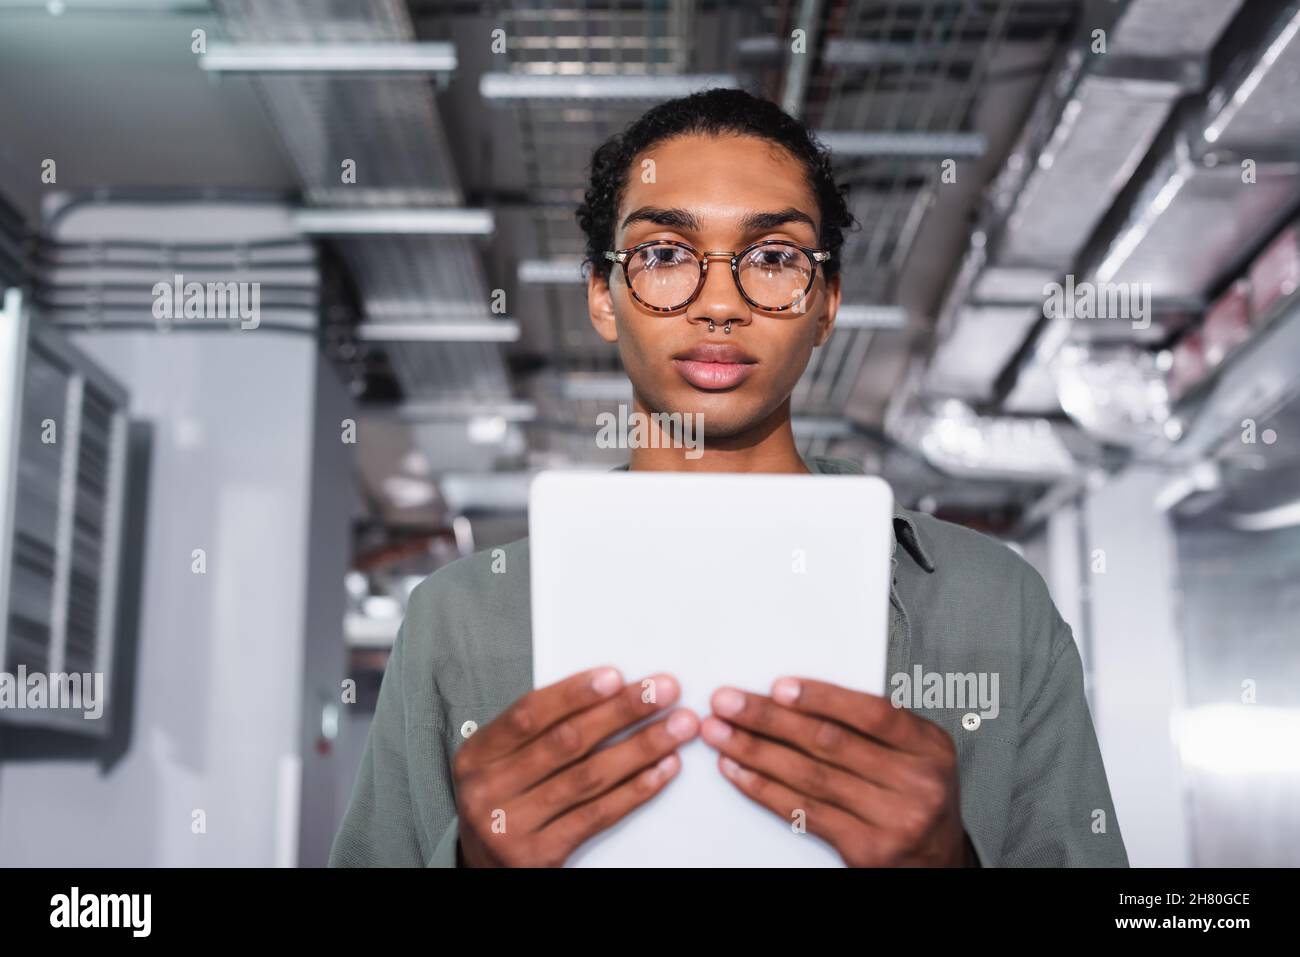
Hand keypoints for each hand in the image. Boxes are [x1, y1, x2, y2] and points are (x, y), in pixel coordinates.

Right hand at [454, 668, 698, 866]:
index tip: (615, 677)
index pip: (530, 714)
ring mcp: (512, 825)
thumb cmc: (503, 798)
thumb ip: (541, 730)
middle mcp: (488, 789)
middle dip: (622, 712)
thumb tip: (610, 692)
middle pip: (566, 742)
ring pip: (589, 777)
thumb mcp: (501, 758)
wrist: (485, 866)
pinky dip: (636, 789)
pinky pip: (598, 815)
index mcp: (477, 753)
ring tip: (676, 727)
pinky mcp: (539, 856)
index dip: (574, 693)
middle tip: (662, 692)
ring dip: (641, 748)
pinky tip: (662, 769)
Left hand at [700, 678, 974, 866]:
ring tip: (721, 733)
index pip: (871, 713)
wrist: (939, 863)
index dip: (821, 697)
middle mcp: (917, 783)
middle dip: (769, 718)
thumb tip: (798, 696)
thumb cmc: (918, 797)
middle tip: (729, 703)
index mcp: (930, 747)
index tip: (779, 687)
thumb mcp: (917, 753)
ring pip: (809, 776)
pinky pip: (803, 811)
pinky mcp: (866, 850)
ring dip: (755, 751)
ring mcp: (893, 820)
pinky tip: (738, 771)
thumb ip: (873, 726)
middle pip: (829, 742)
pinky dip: (763, 788)